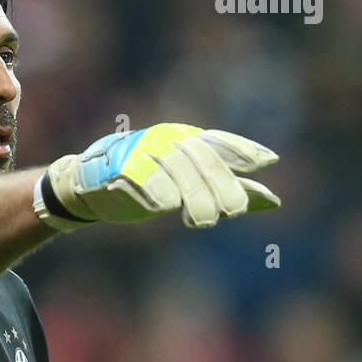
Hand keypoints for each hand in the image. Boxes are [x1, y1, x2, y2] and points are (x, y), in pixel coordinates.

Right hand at [35, 122, 279, 230]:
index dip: (243, 149)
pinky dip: (157, 193)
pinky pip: (143, 179)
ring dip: (193, 197)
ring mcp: (142, 153)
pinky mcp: (120, 169)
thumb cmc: (146, 183)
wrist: (86, 186)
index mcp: (186, 140)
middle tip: (232, 212)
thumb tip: (275, 201)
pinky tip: (164, 207)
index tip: (268, 160)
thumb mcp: (190, 185)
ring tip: (202, 221)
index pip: (219, 143)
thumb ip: (229, 189)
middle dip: (220, 185)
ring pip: (176, 170)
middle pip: (202, 160)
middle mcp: (167, 141)